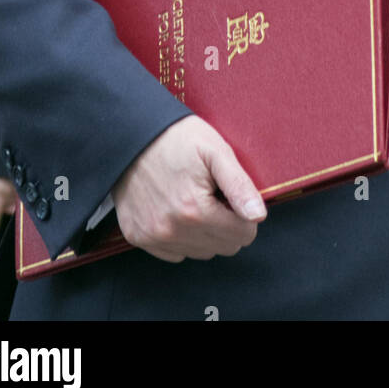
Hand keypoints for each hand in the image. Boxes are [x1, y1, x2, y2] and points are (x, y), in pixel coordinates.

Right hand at [111, 114, 266, 261]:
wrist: (131, 134)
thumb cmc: (177, 139)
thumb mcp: (215, 151)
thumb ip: (239, 186)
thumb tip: (258, 216)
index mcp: (195, 211)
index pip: (243, 234)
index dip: (244, 213)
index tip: (230, 192)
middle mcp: (172, 231)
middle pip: (224, 247)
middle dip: (227, 223)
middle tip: (214, 194)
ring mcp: (152, 237)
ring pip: (201, 252)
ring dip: (205, 232)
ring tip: (195, 199)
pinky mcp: (138, 237)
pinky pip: (174, 253)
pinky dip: (182, 236)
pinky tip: (177, 209)